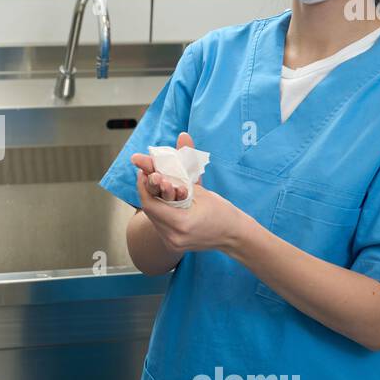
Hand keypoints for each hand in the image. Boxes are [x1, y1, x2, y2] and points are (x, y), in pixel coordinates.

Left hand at [131, 131, 244, 253]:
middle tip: (146, 174)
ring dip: (151, 199)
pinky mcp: (172, 244)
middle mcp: (173, 236)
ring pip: (152, 217)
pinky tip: (161, 199)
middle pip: (149, 210)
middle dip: (146, 190)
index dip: (144, 185)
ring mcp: (172, 243)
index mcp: (182, 223)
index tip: (144, 170)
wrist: (234, 237)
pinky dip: (159, 209)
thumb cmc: (223, 212)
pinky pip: (160, 224)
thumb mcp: (203, 187)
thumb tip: (182, 135)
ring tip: (152, 184)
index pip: (151, 203)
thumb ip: (189, 161)